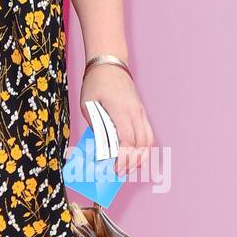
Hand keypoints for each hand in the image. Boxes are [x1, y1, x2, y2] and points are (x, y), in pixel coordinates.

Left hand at [79, 64, 153, 178]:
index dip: (123, 158)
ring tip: (128, 167)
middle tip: (120, 172)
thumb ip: (96, 126)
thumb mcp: (88, 105)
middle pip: (141, 144)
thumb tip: (102, 147)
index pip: (127, 141)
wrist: (110, 64)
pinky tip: (135, 154)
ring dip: (141, 156)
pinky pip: (148, 133)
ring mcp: (141, 112)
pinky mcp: (141, 112)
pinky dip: (144, 147)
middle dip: (132, 162)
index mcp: (120, 110)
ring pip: (148, 140)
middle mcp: (135, 112)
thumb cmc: (95, 83)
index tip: (116, 169)